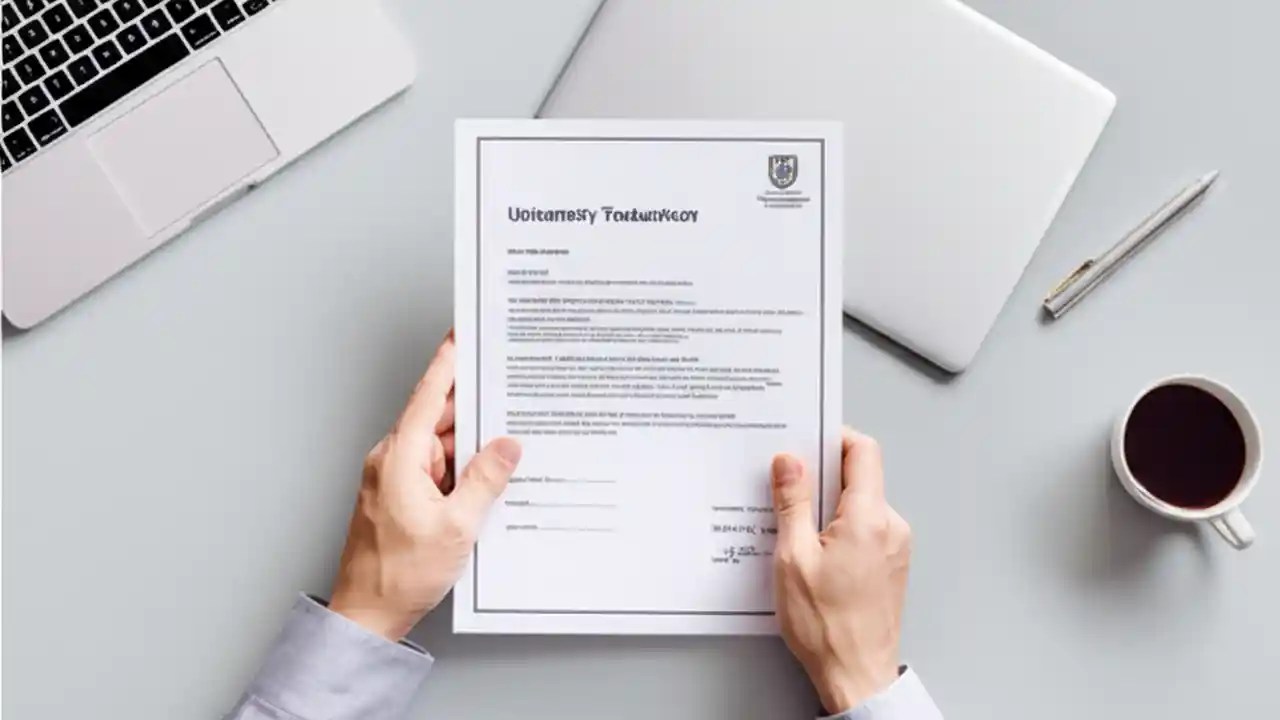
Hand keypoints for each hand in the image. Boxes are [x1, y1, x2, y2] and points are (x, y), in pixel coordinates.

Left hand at [329, 332, 521, 640]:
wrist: (366, 615)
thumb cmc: (399, 575)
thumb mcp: (457, 527)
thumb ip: (485, 480)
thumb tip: (506, 447)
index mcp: (400, 458)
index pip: (428, 395)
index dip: (448, 362)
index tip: (461, 334)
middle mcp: (392, 461)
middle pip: (437, 417)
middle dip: (473, 405)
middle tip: (506, 386)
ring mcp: (395, 480)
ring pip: (439, 445)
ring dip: (470, 444)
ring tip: (507, 441)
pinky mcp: (400, 498)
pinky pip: (435, 469)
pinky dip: (460, 468)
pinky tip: (486, 478)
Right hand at [771, 428, 911, 713]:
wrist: (856, 675)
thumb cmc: (826, 627)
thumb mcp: (792, 558)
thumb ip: (792, 503)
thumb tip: (789, 462)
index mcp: (869, 518)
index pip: (863, 451)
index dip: (833, 438)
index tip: (805, 440)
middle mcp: (890, 527)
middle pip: (860, 476)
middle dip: (821, 475)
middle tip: (786, 487)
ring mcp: (895, 546)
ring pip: (860, 503)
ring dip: (827, 505)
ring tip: (793, 529)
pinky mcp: (890, 563)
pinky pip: (864, 528)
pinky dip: (838, 528)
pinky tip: (810, 550)